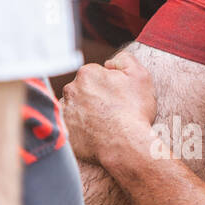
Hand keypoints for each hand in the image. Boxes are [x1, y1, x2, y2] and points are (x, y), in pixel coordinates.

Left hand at [61, 52, 158, 166]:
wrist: (126, 145)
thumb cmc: (134, 112)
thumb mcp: (140, 76)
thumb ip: (124, 59)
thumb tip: (109, 62)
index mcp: (87, 74)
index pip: (94, 74)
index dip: (108, 85)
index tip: (116, 97)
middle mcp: (71, 90)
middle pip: (81, 90)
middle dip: (93, 97)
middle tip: (110, 111)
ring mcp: (65, 111)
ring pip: (74, 107)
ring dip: (84, 112)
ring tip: (102, 124)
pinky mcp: (64, 131)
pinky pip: (69, 126)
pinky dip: (78, 128)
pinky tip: (93, 133)